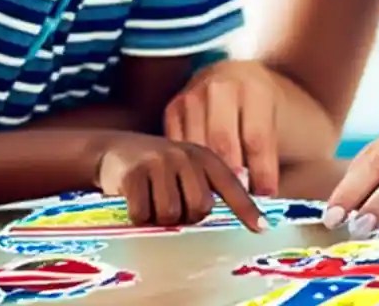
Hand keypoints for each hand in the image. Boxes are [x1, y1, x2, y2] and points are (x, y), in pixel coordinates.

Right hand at [95, 132, 267, 231]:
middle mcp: (186, 157)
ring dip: (160, 219)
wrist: (116, 149)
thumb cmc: (160, 169)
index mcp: (205, 158)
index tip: (262, 228)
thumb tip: (241, 215)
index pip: (231, 186)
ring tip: (152, 202)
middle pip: (200, 208)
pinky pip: (142, 213)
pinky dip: (138, 217)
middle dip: (187, 217)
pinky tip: (135, 201)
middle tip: (173, 207)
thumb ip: (209, 188)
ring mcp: (159, 162)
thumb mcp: (189, 170)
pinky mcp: (134, 173)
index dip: (247, 209)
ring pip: (171, 214)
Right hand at [164, 60, 278, 195]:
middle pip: (222, 143)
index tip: (267, 194)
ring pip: (196, 147)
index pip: (256, 138)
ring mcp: (193, 95)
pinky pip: (178, 146)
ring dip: (208, 176)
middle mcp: (220, 86)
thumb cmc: (269, 107)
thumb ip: (278, 154)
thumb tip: (268, 195)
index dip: (261, 172)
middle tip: (242, 199)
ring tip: (224, 195)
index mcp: (255, 87)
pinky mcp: (174, 107)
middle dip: (233, 177)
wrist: (244, 78)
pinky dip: (189, 166)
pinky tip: (204, 181)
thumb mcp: (288, 121)